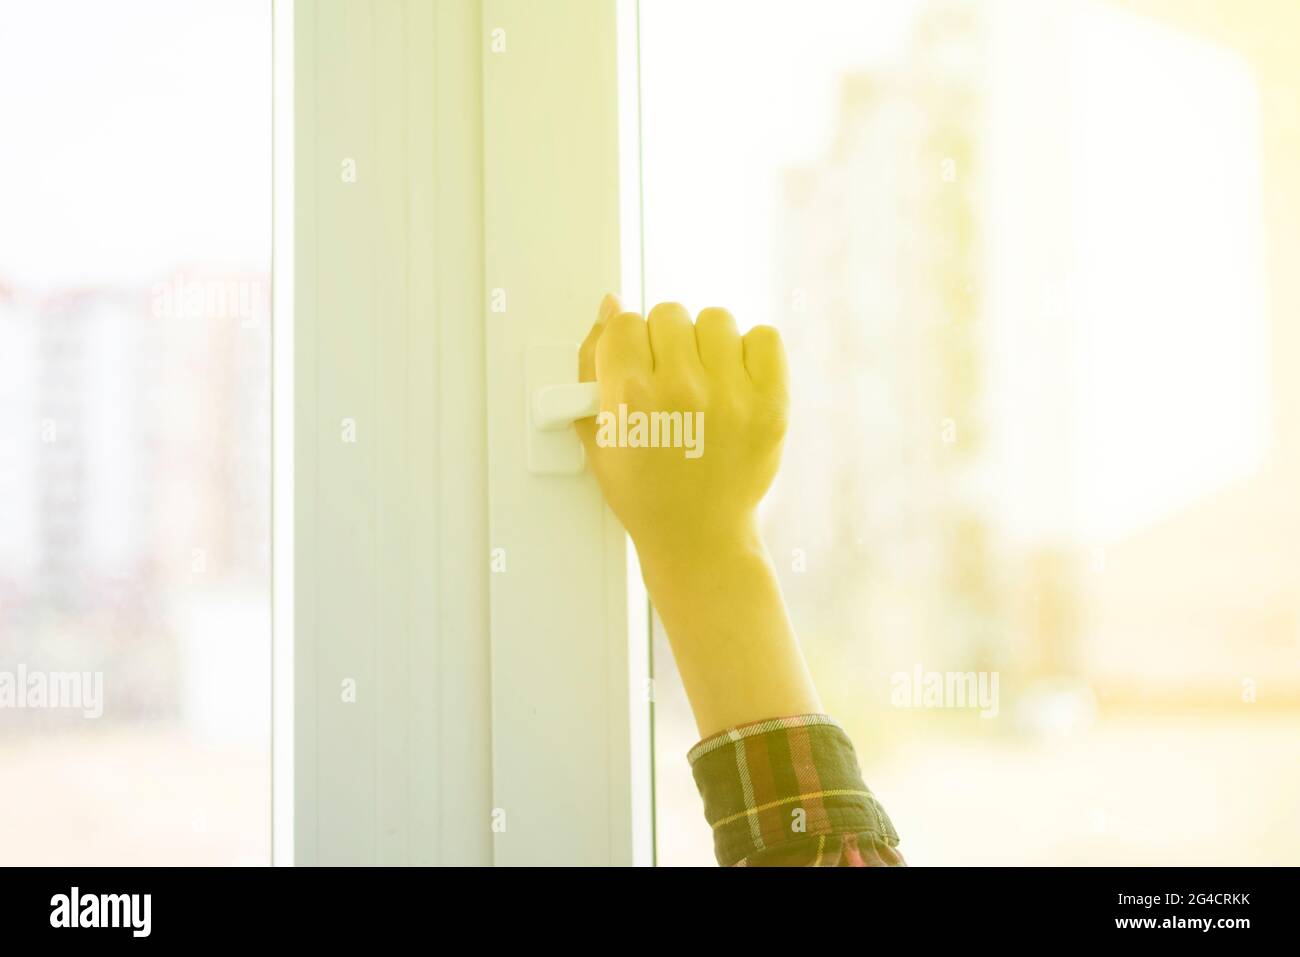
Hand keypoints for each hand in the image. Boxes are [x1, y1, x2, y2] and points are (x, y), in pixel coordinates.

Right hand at [575, 293, 819, 736]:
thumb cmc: (645, 492)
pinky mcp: (772, 403)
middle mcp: (681, 388)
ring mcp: (731, 394)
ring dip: (707, 342)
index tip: (636, 365)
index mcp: (630, 396)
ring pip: (716, 320)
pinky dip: (751, 352)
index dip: (628, 343)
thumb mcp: (599, 436)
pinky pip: (764, 337)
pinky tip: (736, 380)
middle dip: (664, 341)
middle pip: (669, 314)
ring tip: (704, 379)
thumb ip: (593, 367)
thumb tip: (610, 306)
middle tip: (669, 377)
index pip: (626, 322)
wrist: (699, 537)